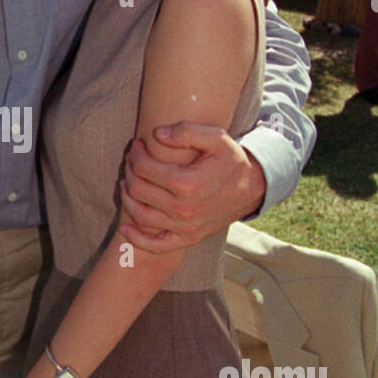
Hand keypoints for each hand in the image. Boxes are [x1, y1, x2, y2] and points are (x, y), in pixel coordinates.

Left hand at [119, 123, 265, 252]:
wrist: (253, 188)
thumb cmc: (231, 160)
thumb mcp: (216, 138)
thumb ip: (186, 131)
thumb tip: (157, 134)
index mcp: (188, 183)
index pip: (144, 168)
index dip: (135, 154)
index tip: (137, 146)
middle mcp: (184, 209)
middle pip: (138, 190)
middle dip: (129, 171)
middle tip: (132, 160)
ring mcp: (185, 227)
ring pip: (140, 215)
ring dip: (127, 197)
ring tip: (127, 182)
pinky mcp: (188, 238)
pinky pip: (156, 246)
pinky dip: (136, 239)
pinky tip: (125, 227)